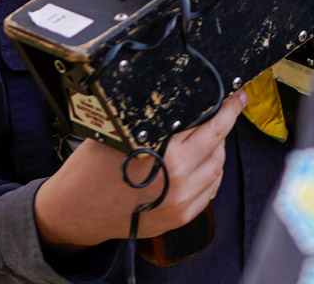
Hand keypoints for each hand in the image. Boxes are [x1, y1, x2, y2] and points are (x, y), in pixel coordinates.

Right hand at [33, 90, 245, 248]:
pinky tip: (200, 161)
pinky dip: (211, 172)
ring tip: (204, 135)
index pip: (210, 125)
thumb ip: (150, 118)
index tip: (237, 95)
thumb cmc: (90, 169)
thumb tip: (176, 98)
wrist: (76, 212)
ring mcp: (182, 202)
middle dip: (224, 123)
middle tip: (224, 108)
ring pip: (218, 167)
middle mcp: (178, 179)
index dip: (227, 108)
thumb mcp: (116, 130)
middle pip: (218, 144)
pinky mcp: (181, 217)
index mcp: (163, 154)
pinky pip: (211, 189)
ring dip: (216, 148)